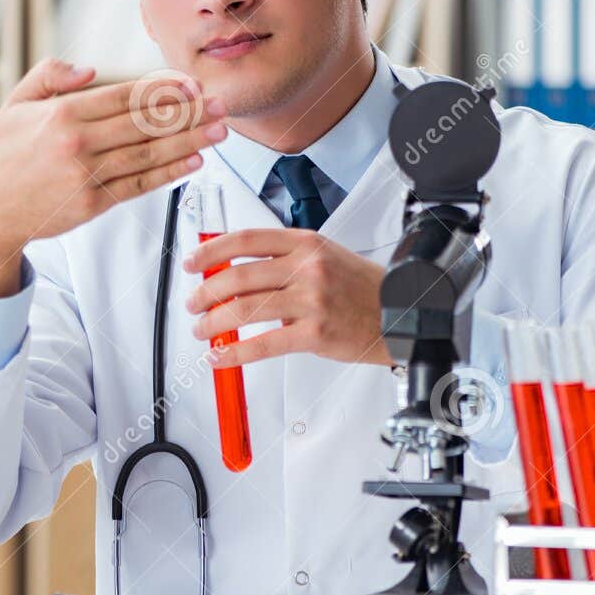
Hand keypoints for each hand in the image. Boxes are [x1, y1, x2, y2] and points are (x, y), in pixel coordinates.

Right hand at [0, 59, 227, 296]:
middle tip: (219, 103)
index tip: (192, 84)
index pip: (126, 95)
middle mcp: (78, 143)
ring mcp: (87, 176)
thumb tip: (90, 70)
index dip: (165, 89)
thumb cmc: (3, 155)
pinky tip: (194, 162)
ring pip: (149, 153)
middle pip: (146, 123)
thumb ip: (50, 75)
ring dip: (190, 141)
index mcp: (62, 113)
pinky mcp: (92, 205)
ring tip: (218, 130)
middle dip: (189, 111)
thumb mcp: (17, 104)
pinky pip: (140, 185)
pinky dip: (170, 173)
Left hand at [182, 228, 391, 366]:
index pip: (245, 239)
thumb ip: (282, 258)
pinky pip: (262, 344)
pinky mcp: (315, 333)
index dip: (211, 250)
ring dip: (213, 321)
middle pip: (237, 276)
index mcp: (305, 243)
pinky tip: (220, 355)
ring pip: (244, 309)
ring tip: (202, 329)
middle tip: (193, 304)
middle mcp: (307, 267)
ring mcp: (311, 299)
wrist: (401, 313)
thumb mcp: (324, 256)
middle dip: (205, 292)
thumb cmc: (361, 288)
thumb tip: (232, 271)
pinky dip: (234, 352)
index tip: (192, 262)